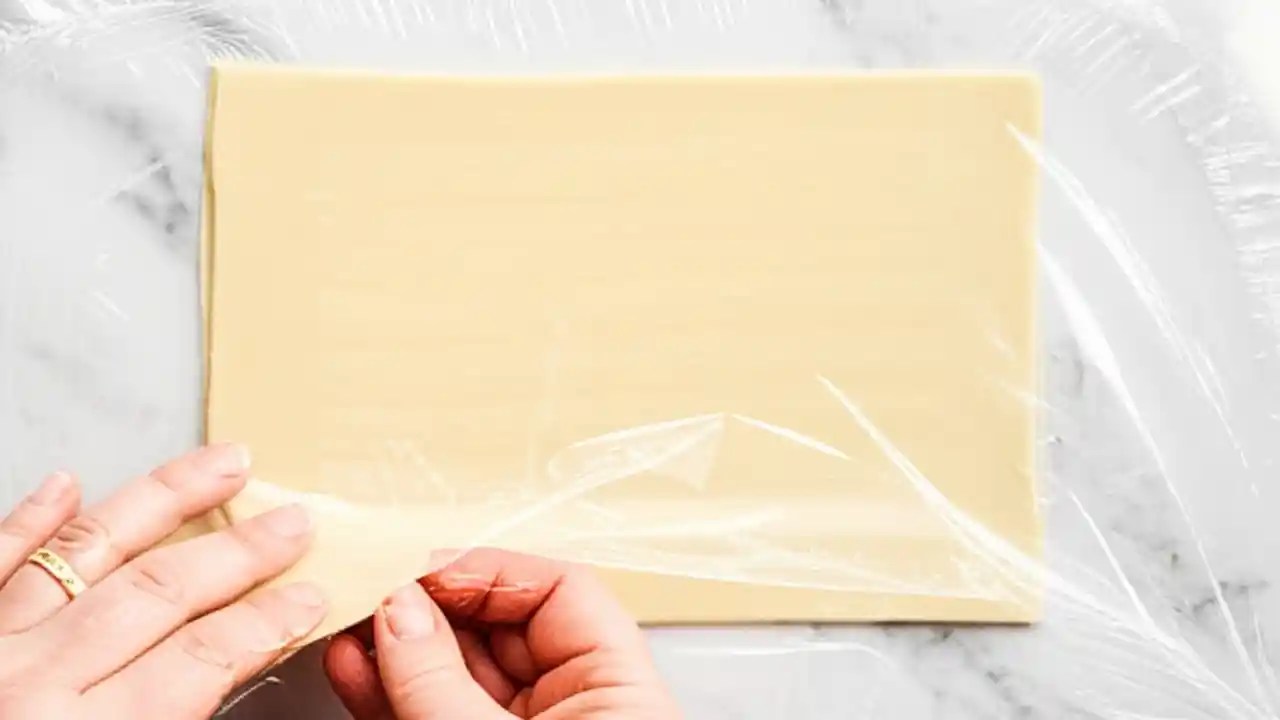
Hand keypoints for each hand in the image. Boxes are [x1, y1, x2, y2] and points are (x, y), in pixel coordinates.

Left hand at [0, 445, 326, 718]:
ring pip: (86, 551)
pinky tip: (65, 483)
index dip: (267, 622)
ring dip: (162, 500)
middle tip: (293, 521)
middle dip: (239, 553)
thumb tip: (223, 684)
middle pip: (160, 592)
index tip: (310, 597)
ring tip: (220, 463)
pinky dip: (28, 522)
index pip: (202, 657)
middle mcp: (34, 684)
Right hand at [324, 549, 680, 718]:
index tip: (420, 568)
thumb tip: (401, 614)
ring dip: (396, 648)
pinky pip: (433, 713)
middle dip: (428, 607)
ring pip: (456, 674)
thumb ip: (444, 683)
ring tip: (347, 623)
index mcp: (620, 693)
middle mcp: (578, 709)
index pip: (561, 592)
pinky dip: (391, 692)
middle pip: (500, 627)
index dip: (487, 570)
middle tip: (371, 589)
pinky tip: (354, 668)